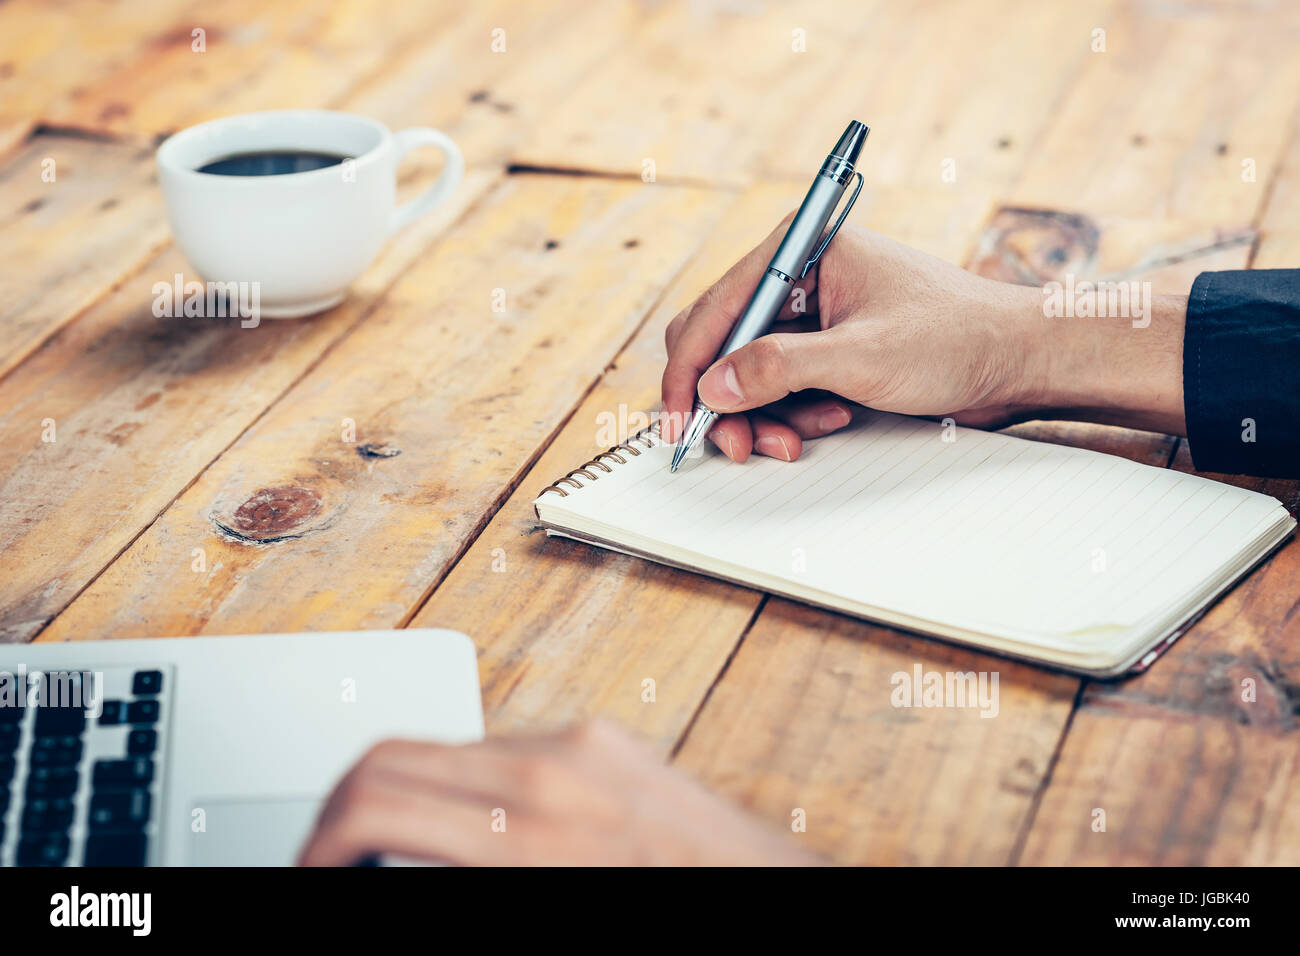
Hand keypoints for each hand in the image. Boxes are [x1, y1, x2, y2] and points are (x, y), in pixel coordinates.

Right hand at [297, 720, 820, 865]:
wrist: (774, 894)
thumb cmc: (672, 906)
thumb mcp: (535, 913)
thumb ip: (455, 876)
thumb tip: (397, 866)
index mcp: (527, 832)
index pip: (376, 799)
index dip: (321, 838)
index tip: (314, 867)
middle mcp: (550, 770)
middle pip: (392, 755)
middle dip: (344, 808)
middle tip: (336, 856)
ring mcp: (581, 743)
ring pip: (445, 747)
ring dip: (408, 796)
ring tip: (405, 850)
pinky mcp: (605, 736)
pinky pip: (507, 746)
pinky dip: (470, 784)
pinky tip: (478, 830)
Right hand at [661, 220, 1187, 460]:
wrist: (1021, 360)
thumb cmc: (957, 338)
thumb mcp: (863, 356)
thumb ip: (780, 368)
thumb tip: (712, 387)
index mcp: (801, 251)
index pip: (716, 309)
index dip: (689, 371)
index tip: (678, 422)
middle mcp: (798, 278)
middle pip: (723, 344)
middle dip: (726, 402)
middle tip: (736, 448)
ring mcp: (812, 316)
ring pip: (749, 375)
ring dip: (763, 417)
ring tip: (795, 443)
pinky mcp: (828, 349)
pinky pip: (782, 389)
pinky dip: (792, 417)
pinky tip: (831, 423)